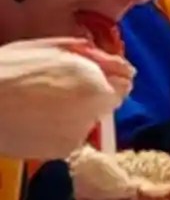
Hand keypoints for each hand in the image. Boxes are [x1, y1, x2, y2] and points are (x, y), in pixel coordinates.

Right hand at [0, 38, 133, 159]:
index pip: (124, 85)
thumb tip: (127, 69)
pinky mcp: (63, 150)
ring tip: (38, 105)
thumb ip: (98, 59)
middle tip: (55, 92)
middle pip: (106, 104)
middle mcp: (94, 110)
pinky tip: (33, 121)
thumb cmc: (9, 69)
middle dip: (91, 98)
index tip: (86, 79)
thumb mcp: (55, 49)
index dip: (105, 80)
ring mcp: (79, 132)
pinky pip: (70, 139)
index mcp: (96, 81)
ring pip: (88, 122)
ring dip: (73, 116)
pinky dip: (58, 132)